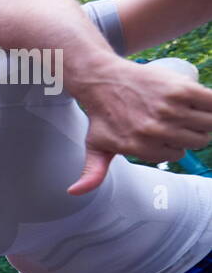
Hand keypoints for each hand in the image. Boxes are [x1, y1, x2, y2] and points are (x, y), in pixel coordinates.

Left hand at [69, 55, 211, 193]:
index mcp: (139, 146)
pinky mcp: (181, 89)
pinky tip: (203, 105)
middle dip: (191, 134)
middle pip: (196, 140)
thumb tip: (75, 192)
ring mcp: (169, 109)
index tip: (165, 136)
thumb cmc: (102, 115)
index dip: (173, 146)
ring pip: (208, 123)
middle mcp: (154, 130)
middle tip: (180, 124)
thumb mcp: (95, 146)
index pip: (176, 155)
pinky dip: (211, 105)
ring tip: (192, 115)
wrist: (102, 79)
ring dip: (205, 121)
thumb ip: (92, 172)